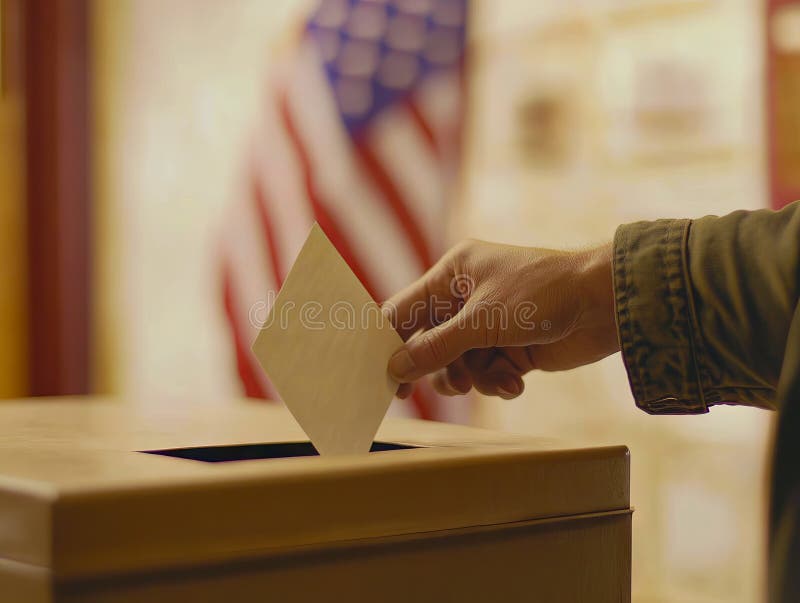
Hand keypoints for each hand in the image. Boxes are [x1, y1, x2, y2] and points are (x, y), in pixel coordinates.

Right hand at [383, 239, 618, 399]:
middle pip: (430, 342)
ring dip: (473, 377)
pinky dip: (498, 380)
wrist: (606, 304)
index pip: (405, 310)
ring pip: (458, 362)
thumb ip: (436, 347)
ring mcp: (490, 323)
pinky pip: (487, 371)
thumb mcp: (481, 321)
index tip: (382, 377)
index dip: (390, 343)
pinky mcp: (512, 346)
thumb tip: (396, 367)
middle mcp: (467, 297)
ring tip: (490, 379)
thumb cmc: (541, 293)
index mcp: (452, 274)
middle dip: (440, 366)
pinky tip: (516, 383)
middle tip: (450, 385)